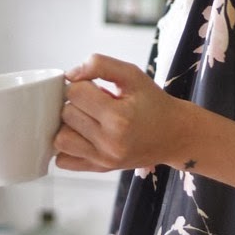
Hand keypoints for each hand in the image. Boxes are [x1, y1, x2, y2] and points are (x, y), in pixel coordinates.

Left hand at [54, 54, 185, 173]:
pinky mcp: (100, 169)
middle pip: (66, 114)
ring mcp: (103, 160)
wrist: (174, 134)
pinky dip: (67, 147)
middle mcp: (110, 142)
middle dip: (76, 103)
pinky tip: (82, 136)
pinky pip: (64, 161)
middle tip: (95, 102)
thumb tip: (70, 74)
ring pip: (60, 138)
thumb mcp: (133, 75)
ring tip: (86, 119)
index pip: (75, 92)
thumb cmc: (153, 103)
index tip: (96, 87)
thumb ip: (100, 65)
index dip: (83, 84)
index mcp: (119, 117)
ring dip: (68, 125)